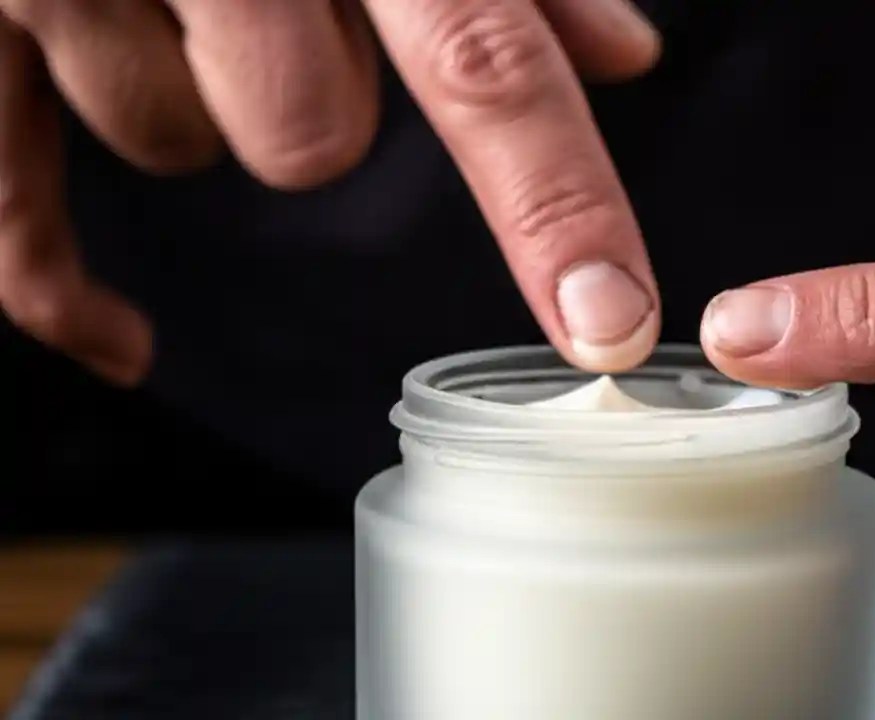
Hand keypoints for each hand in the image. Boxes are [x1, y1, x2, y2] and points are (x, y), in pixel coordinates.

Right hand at [0, 0, 661, 384]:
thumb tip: (624, 56)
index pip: (485, 64)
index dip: (556, 205)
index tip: (611, 324)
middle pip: (309, 142)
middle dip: (305, 89)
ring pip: (180, 143)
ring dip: (190, 91)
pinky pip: (16, 215)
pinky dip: (68, 288)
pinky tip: (121, 337)